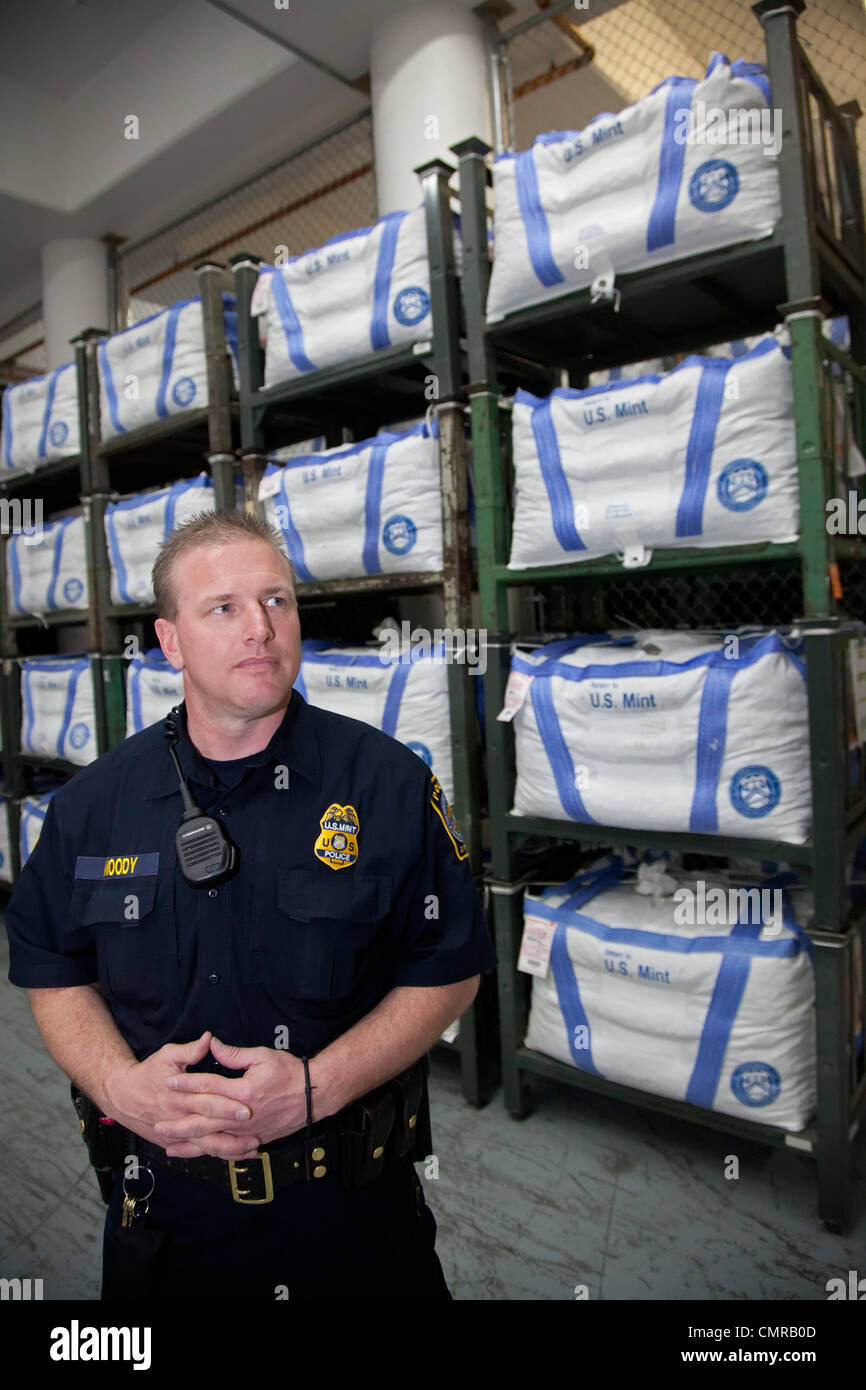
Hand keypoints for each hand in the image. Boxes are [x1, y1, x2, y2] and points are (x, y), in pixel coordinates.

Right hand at [104, 1030, 260, 1160]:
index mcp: (180, 1095)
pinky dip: (216, 1155)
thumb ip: (190, 1050)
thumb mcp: (167, 1055)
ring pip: (206, 1145)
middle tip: (256, 1132)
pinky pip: (198, 1152)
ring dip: (229, 1148)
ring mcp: (176, 1133)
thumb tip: (209, 1038)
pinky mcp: (173, 1143)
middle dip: (233, 1131)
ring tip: (252, 1147)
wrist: (122, 1095)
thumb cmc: (147, 1073)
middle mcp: (179, 1117)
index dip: (228, 1104)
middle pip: (210, 1126)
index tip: (248, 1105)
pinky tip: (235, 1155)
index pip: (208, 1100)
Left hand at [157, 1035, 312, 1156]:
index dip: (186, 1083)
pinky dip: (209, 1152)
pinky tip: (196, 1153)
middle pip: (203, 1119)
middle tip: (157, 1122)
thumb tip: (211, 1045)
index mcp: (243, 1091)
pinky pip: (227, 1149)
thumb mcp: (262, 1056)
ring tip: (169, 1143)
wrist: (313, 1096)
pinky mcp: (252, 1138)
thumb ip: (234, 1054)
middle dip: (178, 1121)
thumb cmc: (289, 1072)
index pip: (208, 1086)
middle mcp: (241, 1115)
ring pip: (212, 1139)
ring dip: (189, 1142)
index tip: (168, 1082)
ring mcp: (246, 1130)